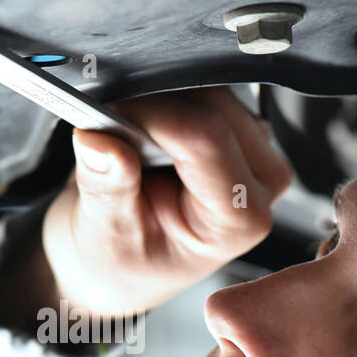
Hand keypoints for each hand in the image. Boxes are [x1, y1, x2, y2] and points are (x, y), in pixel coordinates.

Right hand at [41, 88, 292, 318]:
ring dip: (159, 102)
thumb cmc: (121, 260)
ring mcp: (255, 155)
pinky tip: (142, 130)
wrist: (121, 265)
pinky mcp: (239, 132)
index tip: (103, 114)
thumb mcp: (105, 234)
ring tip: (125, 139)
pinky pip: (204, 92)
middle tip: (106, 128)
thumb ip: (107, 185)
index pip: (204, 137)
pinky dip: (165, 100)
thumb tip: (99, 140)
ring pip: (209, 91)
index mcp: (236, 220)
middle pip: (212, 107)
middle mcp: (258, 185)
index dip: (150, 114)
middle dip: (153, 106)